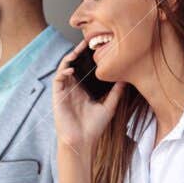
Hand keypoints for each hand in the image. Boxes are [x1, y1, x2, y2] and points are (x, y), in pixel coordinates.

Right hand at [52, 39, 122, 153]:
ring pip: (64, 68)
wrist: (82, 141)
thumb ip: (116, 93)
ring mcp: (64, 91)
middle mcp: (73, 88)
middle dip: (79, 52)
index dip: (89, 58)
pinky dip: (63, 72)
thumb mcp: (109, 106)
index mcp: (83, 89)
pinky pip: (57, 79)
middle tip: (87, 41)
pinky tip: (72, 68)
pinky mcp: (57, 96)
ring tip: (78, 49)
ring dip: (70, 58)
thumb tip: (126, 80)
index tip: (98, 47)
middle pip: (74, 64)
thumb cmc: (93, 127)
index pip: (85, 68)